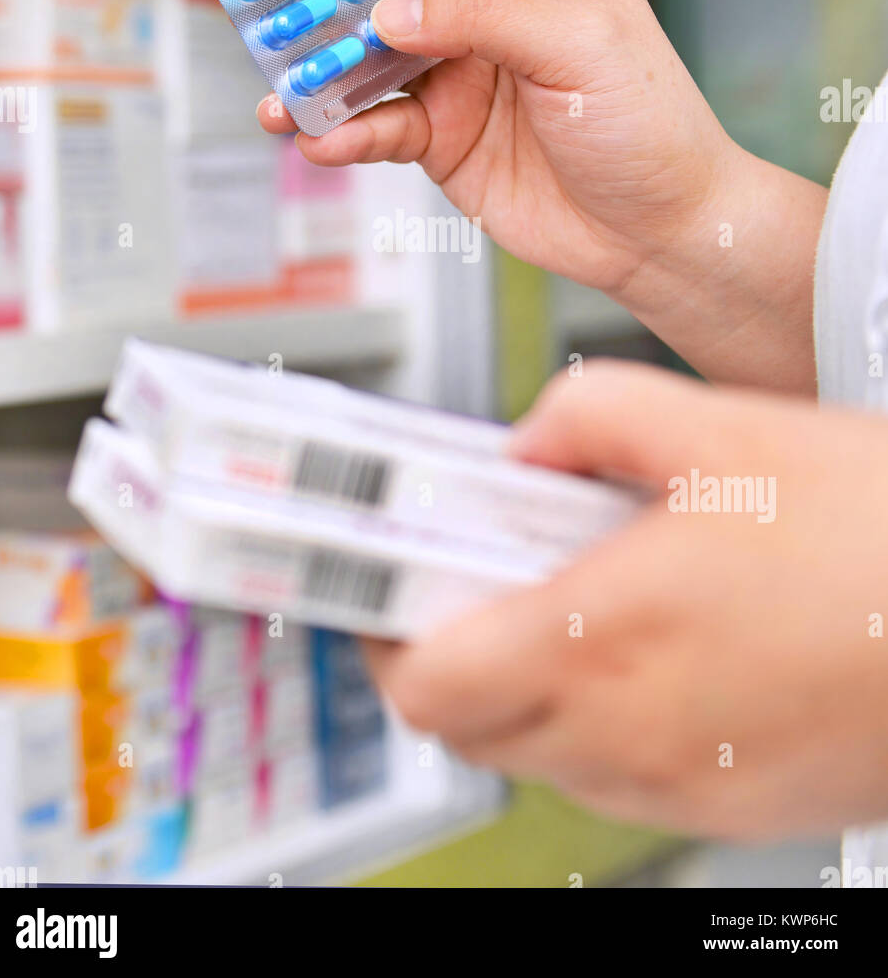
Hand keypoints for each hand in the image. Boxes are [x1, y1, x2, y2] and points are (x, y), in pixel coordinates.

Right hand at [258, 0, 824, 391]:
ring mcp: (455, 73)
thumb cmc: (650, 120)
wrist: (659, 230)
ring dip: (315, 59)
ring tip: (275, 74)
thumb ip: (482, 15)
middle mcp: (481, 6)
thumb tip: (385, 12)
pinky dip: (342, 130)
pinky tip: (319, 136)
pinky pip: (375, 123)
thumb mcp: (580, 43)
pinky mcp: (440, 137)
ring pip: (363, 52)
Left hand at [365, 361, 887, 838]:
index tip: (389, 586)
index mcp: (606, 640)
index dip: (385, 633)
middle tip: (481, 578)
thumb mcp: (723, 429)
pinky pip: (618, 775)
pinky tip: (654, 645)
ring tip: (578, 599)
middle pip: (470, 723)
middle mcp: (630, 735)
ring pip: (541, 752)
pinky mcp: (731, 807)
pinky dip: (601, 717)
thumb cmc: (874, 533)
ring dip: (528, 684)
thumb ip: (591, 416)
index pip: (427, 681)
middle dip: (453, 649)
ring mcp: (680, 786)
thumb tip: (528, 442)